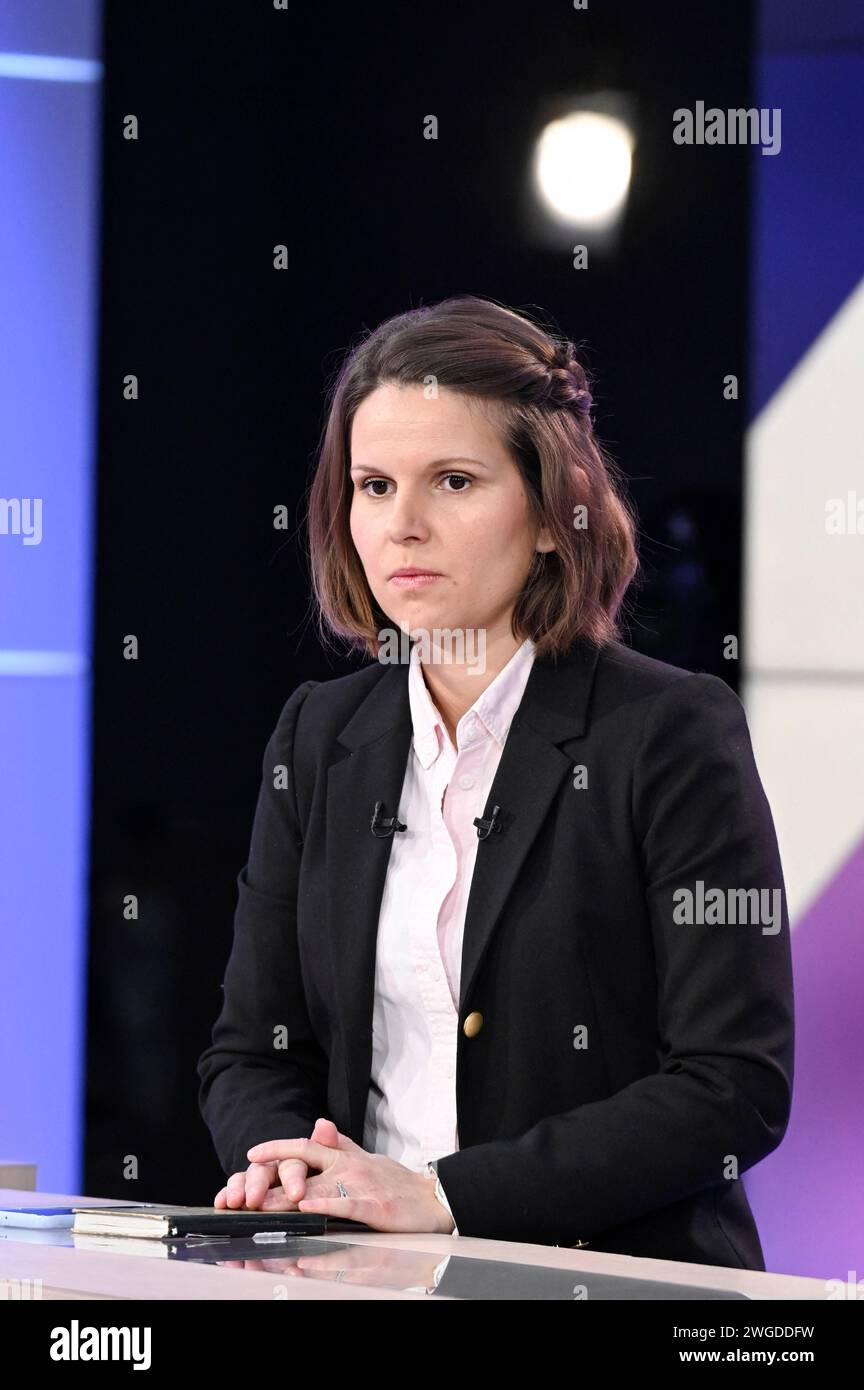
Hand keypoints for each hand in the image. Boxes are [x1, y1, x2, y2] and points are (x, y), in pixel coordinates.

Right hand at [213, 1117, 335, 1209]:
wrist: (321, 1184)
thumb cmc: (328, 1171)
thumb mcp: (335, 1157)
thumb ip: (329, 1143)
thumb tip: (323, 1123)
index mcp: (296, 1158)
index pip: (292, 1164)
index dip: (293, 1179)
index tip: (296, 1194)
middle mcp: (275, 1167)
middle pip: (263, 1171)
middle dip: (258, 1185)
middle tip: (254, 1200)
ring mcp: (259, 1180)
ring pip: (245, 1178)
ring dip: (238, 1189)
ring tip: (234, 1201)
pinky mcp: (246, 1193)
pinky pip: (233, 1190)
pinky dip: (225, 1195)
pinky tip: (220, 1202)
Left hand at [247, 1122, 454, 1232]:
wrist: (431, 1199)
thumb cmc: (394, 1182)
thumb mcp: (364, 1158)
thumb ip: (339, 1144)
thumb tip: (319, 1124)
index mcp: (344, 1158)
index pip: (304, 1147)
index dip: (277, 1149)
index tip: (251, 1155)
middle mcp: (347, 1169)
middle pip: (301, 1171)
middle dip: (269, 1183)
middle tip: (241, 1193)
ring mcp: (359, 1188)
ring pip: (316, 1190)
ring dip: (285, 1201)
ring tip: (259, 1207)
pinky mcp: (373, 1208)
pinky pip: (343, 1207)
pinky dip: (323, 1207)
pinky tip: (304, 1210)